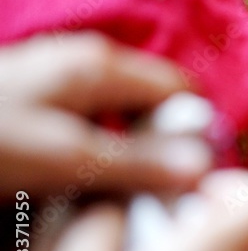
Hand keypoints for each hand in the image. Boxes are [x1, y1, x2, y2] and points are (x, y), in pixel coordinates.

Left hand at [0, 33, 210, 196]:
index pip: (182, 88)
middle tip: (157, 190)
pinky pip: (93, 120)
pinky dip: (99, 148)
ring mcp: (62, 73)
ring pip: (123, 112)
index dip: (197, 130)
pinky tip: (82, 177)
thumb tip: (204, 166)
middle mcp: (89, 60)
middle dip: (163, 142)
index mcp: (103, 66)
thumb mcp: (65, 159)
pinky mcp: (40, 93)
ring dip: (131, 149)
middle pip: (155, 99)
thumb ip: (137, 161)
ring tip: (120, 189)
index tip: (197, 174)